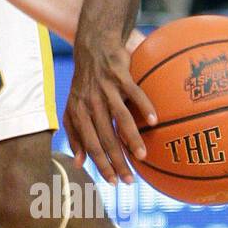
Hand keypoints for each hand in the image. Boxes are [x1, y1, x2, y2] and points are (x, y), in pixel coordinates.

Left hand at [63, 30, 156, 185]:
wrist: (93, 46)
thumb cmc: (85, 82)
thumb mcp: (73, 108)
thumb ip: (74, 135)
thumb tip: (78, 164)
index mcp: (78, 113)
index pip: (90, 145)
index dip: (101, 164)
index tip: (113, 182)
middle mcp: (90, 102)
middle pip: (105, 137)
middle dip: (117, 161)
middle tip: (130, 180)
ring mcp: (105, 89)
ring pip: (119, 118)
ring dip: (131, 138)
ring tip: (142, 156)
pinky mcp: (119, 75)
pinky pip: (133, 93)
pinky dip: (144, 106)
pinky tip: (154, 120)